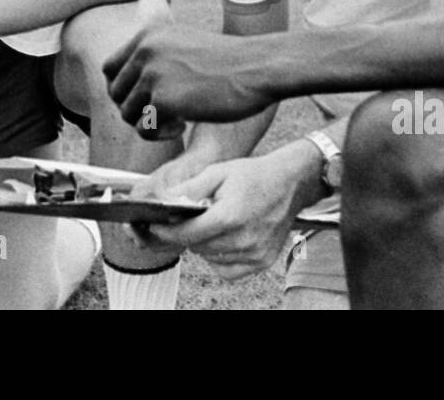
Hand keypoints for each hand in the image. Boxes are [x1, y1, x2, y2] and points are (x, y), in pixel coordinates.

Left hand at [103, 26, 272, 138]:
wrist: (259, 67)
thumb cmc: (228, 62)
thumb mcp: (184, 44)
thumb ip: (155, 58)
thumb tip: (124, 88)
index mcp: (148, 35)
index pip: (110, 68)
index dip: (122, 90)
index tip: (143, 101)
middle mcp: (145, 50)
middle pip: (116, 94)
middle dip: (135, 110)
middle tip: (162, 115)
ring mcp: (153, 74)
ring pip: (127, 114)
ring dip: (149, 123)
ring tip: (176, 120)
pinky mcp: (164, 99)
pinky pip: (144, 129)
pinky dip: (160, 134)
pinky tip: (182, 126)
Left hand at [134, 144, 321, 279]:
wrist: (290, 183)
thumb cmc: (253, 175)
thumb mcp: (218, 172)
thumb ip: (190, 190)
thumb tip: (164, 203)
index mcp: (231, 215)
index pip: (188, 233)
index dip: (166, 232)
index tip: (153, 227)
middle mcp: (244, 239)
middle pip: (197, 247)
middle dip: (184, 234)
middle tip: (183, 220)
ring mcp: (255, 253)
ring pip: (210, 258)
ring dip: (202, 245)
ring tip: (209, 225)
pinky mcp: (262, 262)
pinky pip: (227, 270)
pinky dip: (218, 258)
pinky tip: (222, 240)